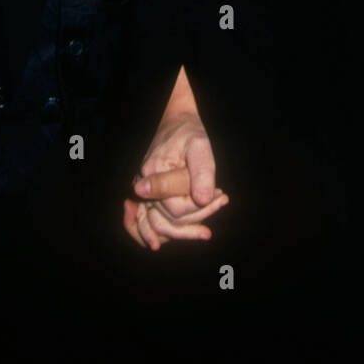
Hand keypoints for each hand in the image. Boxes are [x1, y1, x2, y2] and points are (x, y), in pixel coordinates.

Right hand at [122, 113, 228, 250]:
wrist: (176, 122)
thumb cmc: (189, 133)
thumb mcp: (200, 145)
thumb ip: (202, 172)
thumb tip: (203, 199)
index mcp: (153, 172)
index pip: (177, 207)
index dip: (202, 208)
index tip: (222, 196)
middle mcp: (142, 184)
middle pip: (170, 219)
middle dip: (199, 216)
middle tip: (222, 200)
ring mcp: (141, 191)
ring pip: (160, 225)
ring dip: (185, 230)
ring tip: (207, 228)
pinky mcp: (145, 194)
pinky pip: (145, 222)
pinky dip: (155, 233)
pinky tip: (167, 241)